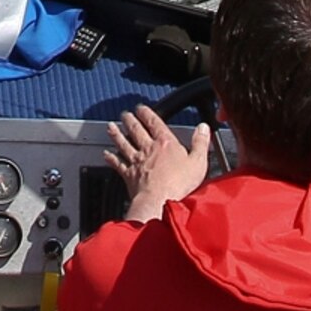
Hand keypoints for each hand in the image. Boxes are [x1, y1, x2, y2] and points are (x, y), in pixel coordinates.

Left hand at [107, 104, 213, 221]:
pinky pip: (118, 163)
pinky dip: (111, 158)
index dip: (147, 113)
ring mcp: (137, 162)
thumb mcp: (198, 162)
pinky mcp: (129, 175)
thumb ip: (200, 143)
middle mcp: (148, 149)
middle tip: (125, 114)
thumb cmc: (179, 185)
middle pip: (136, 130)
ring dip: (117, 134)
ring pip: (124, 143)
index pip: (154, 123)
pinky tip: (106, 154)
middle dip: (130, 120)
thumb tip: (203, 128)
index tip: (141, 108)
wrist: (159, 202)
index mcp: (165, 144)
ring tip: (111, 127)